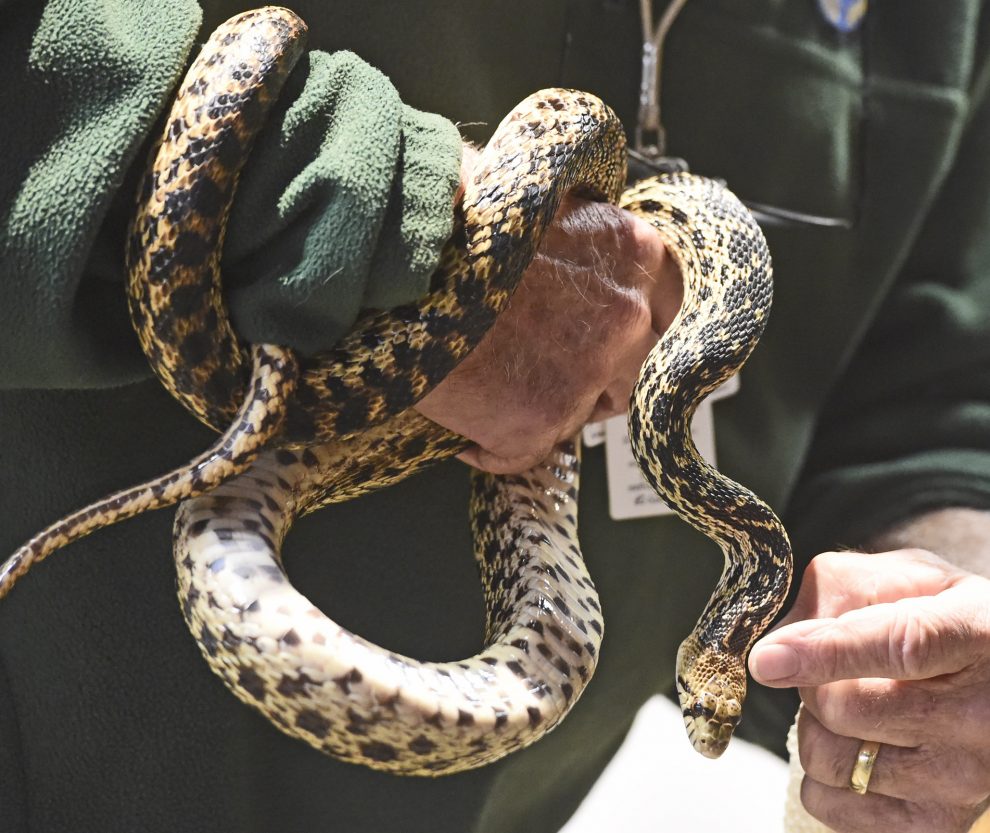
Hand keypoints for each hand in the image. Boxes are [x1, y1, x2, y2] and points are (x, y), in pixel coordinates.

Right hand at [416, 149, 681, 473]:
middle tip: (546, 370)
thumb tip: (572, 259)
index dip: (627, 330)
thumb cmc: (454, 226)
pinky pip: (522, 453)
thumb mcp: (537, 205)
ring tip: (499, 395)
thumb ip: (575, 238)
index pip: (660, 311)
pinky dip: (491, 446)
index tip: (604, 339)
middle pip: (634, 370)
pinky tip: (465, 426)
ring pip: (585, 415)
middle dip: (594, 377)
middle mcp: (624, 315)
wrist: (399, 263)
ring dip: (550, 411)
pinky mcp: (538, 421)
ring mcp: (586, 373)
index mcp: (630, 254)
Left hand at [749, 548, 989, 832]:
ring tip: (849, 708)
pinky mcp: (937, 824)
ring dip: (815, 730)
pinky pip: (835, 807)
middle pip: (847, 708)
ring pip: (833, 762)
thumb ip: (842, 589)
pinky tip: (853, 748)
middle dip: (811, 684)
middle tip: (829, 672)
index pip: (898, 646)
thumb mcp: (909, 579)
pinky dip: (823, 778)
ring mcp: (965, 779)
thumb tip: (782, 641)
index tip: (768, 659)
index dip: (826, 653)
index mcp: (977, 634)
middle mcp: (981, 715)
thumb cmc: (947, 621)